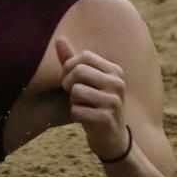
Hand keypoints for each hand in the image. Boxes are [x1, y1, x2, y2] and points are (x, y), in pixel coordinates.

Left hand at [55, 36, 128, 160]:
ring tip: (84, 107)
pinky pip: (76, 110)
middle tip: (73, 95)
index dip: (69, 67)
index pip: (84, 56)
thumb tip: (58, 38)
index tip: (70, 80)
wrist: (112, 139)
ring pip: (76, 91)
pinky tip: (87, 120)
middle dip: (68, 83)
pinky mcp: (106, 119)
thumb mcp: (87, 81)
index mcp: (115, 71)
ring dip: (73, 101)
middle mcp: (118, 84)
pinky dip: (76, 115)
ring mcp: (114, 102)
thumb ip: (72, 60)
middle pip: (79, 71)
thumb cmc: (95, 105)